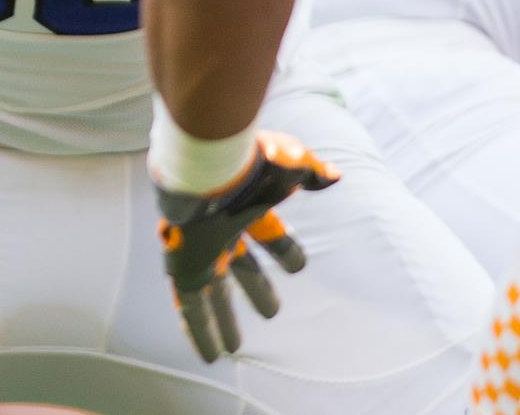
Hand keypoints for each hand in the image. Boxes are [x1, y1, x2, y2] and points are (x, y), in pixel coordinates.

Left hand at [153, 131, 339, 361]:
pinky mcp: (183, 268)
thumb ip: (311, 171)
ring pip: (214, 293)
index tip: (297, 267)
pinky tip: (210, 355)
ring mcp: (200, 251)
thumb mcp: (289, 164)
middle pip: (241, 267)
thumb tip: (336, 174)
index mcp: (246, 206)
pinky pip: (191, 307)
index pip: (269, 233)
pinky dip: (200, 331)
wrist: (204, 169)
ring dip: (224, 320)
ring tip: (234, 347)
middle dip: (255, 288)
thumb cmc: (250, 166)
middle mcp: (222, 230)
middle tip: (272, 312)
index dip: (284, 249)